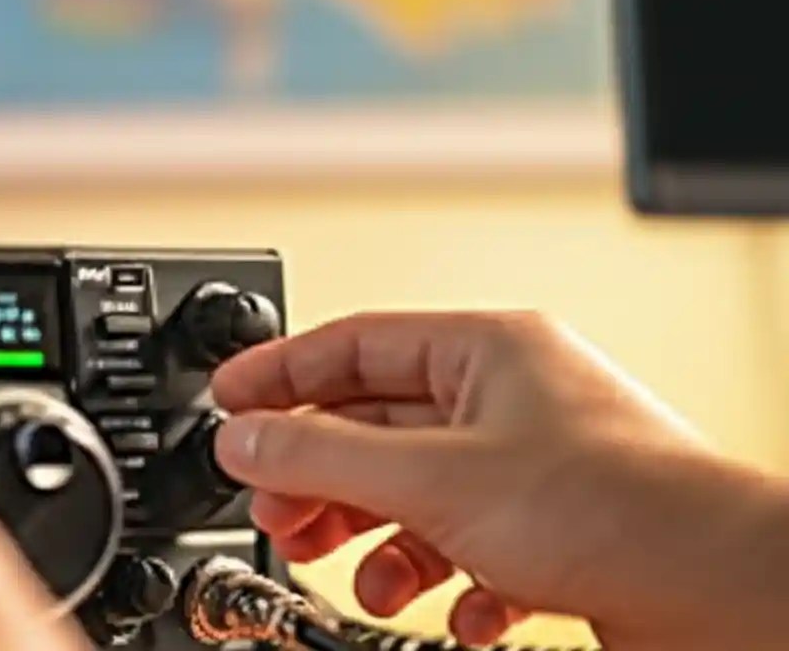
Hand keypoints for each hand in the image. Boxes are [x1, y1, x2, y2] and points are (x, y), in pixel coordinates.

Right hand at [210, 311, 788, 650]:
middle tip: (276, 506)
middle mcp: (506, 400)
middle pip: (377, 424)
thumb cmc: (615, 507)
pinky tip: (451, 607)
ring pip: (417, 492)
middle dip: (322, 474)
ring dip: (375, 538)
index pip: (355, 343)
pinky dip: (446, 581)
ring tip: (347, 568)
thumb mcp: (436, 477)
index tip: (229, 403)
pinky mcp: (550, 531)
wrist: (721, 595)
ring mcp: (529, 466)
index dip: (283, 372)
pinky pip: (466, 546)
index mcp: (484, 351)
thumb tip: (246, 437)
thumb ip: (325, 455)